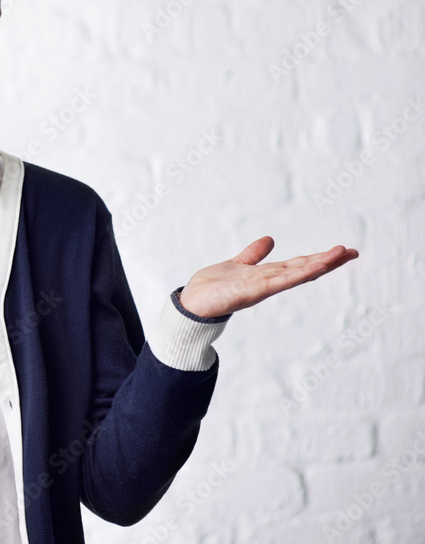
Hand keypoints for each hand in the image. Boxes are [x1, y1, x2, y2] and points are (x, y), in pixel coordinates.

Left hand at [178, 236, 358, 318]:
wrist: (191, 303)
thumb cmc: (212, 288)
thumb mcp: (237, 264)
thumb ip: (253, 254)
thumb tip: (270, 240)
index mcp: (266, 275)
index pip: (298, 264)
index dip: (319, 258)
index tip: (341, 250)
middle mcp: (268, 282)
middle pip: (303, 269)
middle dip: (327, 261)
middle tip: (352, 252)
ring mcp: (263, 287)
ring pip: (296, 274)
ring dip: (319, 265)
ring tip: (341, 254)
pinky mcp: (253, 291)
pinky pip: (279, 281)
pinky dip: (297, 274)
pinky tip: (314, 267)